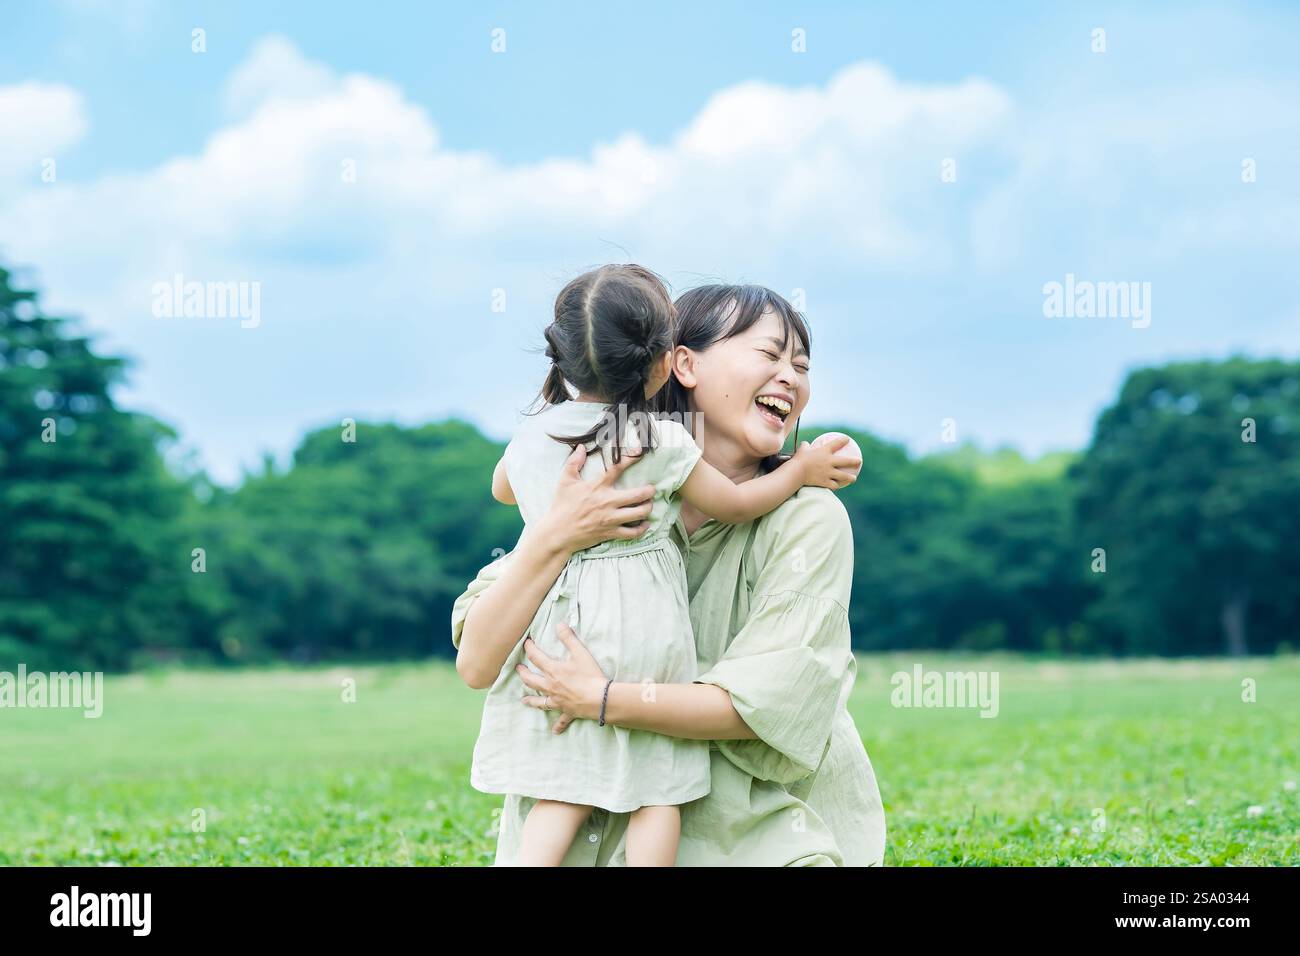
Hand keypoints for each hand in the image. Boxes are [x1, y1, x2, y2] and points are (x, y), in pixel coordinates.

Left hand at [516, 623, 609, 732]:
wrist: (599, 699)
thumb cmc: (590, 675)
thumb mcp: (581, 652)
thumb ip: (569, 638)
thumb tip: (559, 624)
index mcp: (553, 670)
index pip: (536, 657)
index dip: (529, 649)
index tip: (526, 643)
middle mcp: (550, 686)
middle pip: (531, 680)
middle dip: (523, 674)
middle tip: (518, 669)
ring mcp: (557, 700)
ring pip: (539, 701)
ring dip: (530, 701)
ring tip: (523, 700)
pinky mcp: (567, 711)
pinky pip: (561, 720)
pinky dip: (558, 725)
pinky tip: (554, 731)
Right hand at [533, 444, 655, 554]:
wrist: (558, 532)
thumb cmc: (562, 506)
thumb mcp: (565, 481)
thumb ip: (574, 462)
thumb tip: (581, 447)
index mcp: (597, 486)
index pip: (617, 468)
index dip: (631, 458)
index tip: (640, 452)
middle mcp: (607, 501)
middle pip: (637, 495)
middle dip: (649, 491)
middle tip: (652, 488)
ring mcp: (611, 518)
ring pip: (639, 513)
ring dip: (648, 508)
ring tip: (649, 504)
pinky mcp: (611, 532)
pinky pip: (633, 532)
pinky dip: (642, 528)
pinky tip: (645, 523)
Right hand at [791, 434, 859, 489]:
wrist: (797, 472)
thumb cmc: (798, 460)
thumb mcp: (802, 450)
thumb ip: (805, 446)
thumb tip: (805, 443)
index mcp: (825, 452)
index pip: (836, 443)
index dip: (843, 440)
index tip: (847, 439)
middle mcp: (829, 462)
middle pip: (845, 461)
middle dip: (854, 461)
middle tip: (859, 461)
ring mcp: (828, 473)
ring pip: (843, 476)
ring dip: (850, 477)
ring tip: (854, 478)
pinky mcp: (825, 482)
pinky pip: (834, 485)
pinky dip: (836, 485)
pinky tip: (838, 486)